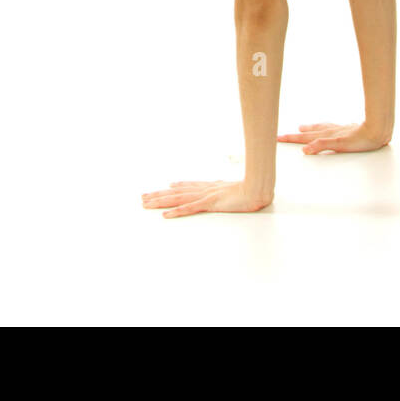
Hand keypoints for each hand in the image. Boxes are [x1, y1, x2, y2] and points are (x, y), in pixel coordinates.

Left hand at [141, 179, 272, 216]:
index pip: (185, 187)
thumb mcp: (231, 189)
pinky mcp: (210, 204)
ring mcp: (205, 196)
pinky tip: (167, 215)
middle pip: (175, 193)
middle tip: (143, 198)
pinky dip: (177, 211)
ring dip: (161, 202)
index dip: (170, 189)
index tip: (158, 190)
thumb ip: (219, 188)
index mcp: (208, 187)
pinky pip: (190, 209)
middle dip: (158, 196)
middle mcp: (203, 189)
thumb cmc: (247, 189)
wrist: (256, 188)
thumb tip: (216, 185)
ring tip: (147, 204)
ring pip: (178, 199)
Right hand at [277, 121, 390, 153]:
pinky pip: (329, 127)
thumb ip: (321, 146)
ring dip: (308, 129)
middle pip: (308, 133)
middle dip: (294, 135)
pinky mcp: (345, 130)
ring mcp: (337, 129)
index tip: (279, 138)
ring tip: (301, 128)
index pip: (304, 138)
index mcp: (326, 135)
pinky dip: (323, 128)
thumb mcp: (339, 145)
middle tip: (282, 136)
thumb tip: (305, 150)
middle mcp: (329, 131)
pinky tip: (326, 128)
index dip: (291, 138)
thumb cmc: (360, 139)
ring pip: (318, 129)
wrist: (375, 131)